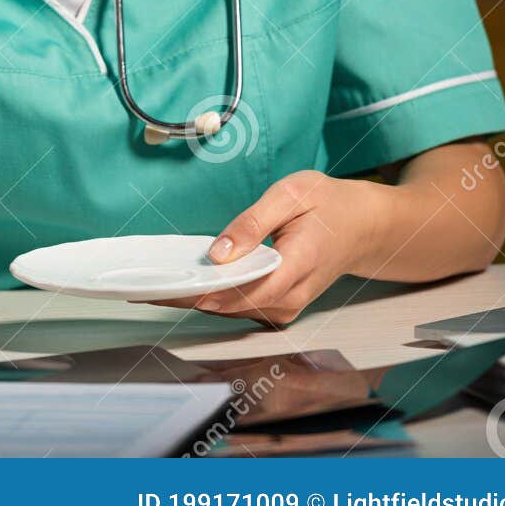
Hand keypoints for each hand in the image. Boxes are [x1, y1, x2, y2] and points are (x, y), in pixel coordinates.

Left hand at [153, 170, 387, 323]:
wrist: (363, 227)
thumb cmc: (328, 205)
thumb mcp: (292, 194)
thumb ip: (253, 223)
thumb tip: (217, 253)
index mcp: (299, 263)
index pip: (244, 290)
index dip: (202, 293)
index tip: (164, 290)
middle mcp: (292, 296)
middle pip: (231, 306)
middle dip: (186, 298)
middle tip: (142, 289)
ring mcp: (287, 307)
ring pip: (233, 311)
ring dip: (194, 301)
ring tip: (153, 289)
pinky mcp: (280, 307)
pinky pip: (241, 307)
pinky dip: (212, 297)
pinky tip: (184, 286)